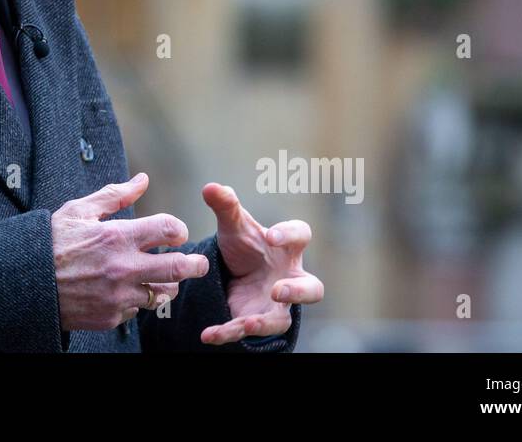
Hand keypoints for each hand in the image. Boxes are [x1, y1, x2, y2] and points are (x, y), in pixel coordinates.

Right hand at [50, 173, 208, 330]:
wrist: (26, 283)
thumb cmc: (52, 242)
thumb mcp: (79, 211)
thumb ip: (115, 196)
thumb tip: (142, 180)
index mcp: (117, 237)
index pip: (168, 229)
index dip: (179, 229)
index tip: (177, 233)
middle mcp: (123, 268)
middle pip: (179, 268)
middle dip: (196, 265)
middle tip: (199, 263)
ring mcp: (118, 296)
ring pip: (162, 294)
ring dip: (167, 285)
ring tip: (162, 278)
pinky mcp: (111, 317)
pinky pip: (136, 310)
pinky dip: (136, 300)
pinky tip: (125, 290)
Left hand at [199, 183, 322, 344]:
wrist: (235, 273)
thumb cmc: (246, 245)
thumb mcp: (234, 225)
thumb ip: (226, 206)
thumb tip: (210, 187)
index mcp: (287, 247)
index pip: (301, 235)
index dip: (290, 234)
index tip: (271, 235)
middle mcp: (289, 277)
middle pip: (312, 289)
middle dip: (298, 291)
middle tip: (278, 290)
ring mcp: (277, 304)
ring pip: (282, 319)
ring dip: (264, 323)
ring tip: (245, 324)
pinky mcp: (259, 320)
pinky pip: (248, 330)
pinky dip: (228, 332)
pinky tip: (209, 334)